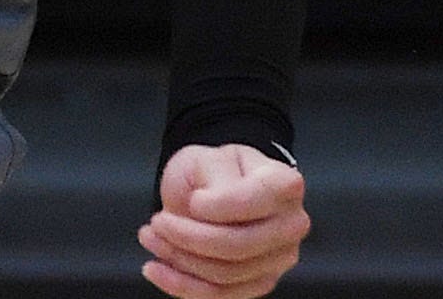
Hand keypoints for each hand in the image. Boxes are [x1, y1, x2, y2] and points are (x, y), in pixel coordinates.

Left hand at [138, 144, 308, 296]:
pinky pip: (218, 296)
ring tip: (151, 237)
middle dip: (189, 237)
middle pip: (238, 245)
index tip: (193, 200)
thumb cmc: (217, 170)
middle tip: (157, 222)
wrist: (217, 187)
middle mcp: (291, 225)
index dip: (218, 206)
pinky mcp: (259, 284)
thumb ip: (215, 178)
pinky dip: (181, 285)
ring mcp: (278, 260)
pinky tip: (156, 269)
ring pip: (225, 274)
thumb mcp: (213, 158)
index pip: (253, 201)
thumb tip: (205, 209)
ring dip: (179, 259)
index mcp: (285, 184)